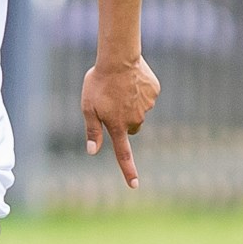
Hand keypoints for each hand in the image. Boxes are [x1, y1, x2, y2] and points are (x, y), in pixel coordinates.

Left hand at [81, 57, 159, 188]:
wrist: (119, 58)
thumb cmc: (99, 82)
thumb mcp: (88, 107)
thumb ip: (92, 130)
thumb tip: (93, 151)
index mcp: (117, 126)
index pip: (123, 154)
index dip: (128, 171)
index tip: (135, 185)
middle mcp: (134, 120)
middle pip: (132, 128)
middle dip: (124, 121)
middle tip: (112, 103)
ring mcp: (147, 106)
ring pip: (139, 111)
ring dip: (131, 103)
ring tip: (120, 86)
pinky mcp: (154, 93)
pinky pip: (147, 96)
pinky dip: (140, 90)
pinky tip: (131, 79)